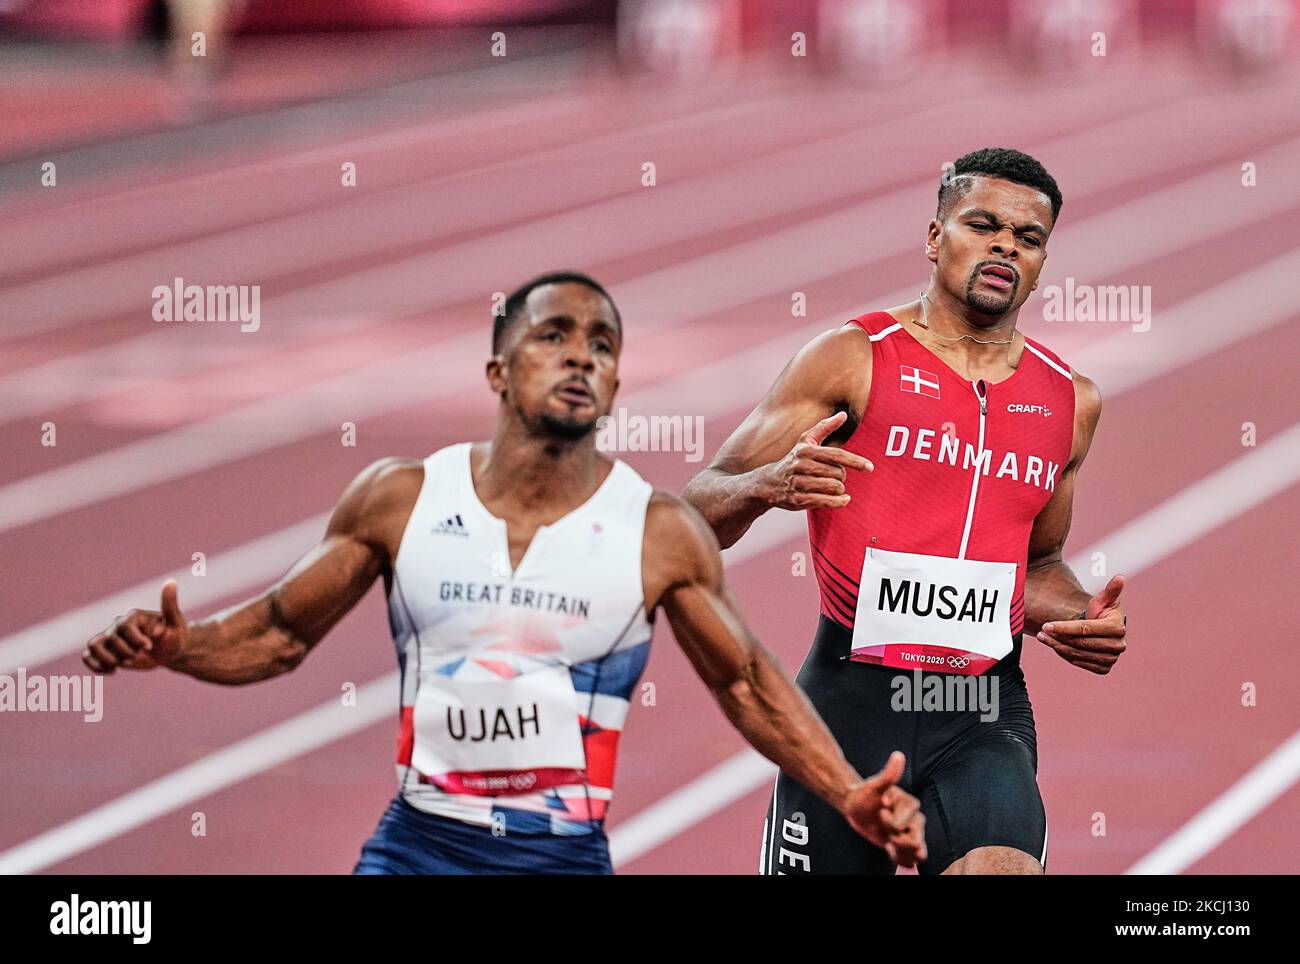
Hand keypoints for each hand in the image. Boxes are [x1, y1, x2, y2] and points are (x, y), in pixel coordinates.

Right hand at [82, 581, 188, 673]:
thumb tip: (171, 582)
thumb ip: (169, 603)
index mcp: (133, 616)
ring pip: (93, 645)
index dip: (135, 639)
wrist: (171, 649)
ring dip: (107, 659)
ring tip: (122, 664)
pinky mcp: (107, 651)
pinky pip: (88, 655)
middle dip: (127, 652)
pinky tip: (112, 671)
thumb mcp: (176, 621)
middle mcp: (118, 625)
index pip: (124, 626)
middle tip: (140, 655)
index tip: (149, 647)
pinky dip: (95, 665)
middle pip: (111, 639)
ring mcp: (111, 638)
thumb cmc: (175, 634)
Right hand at [759, 411, 871, 510]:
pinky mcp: (798, 499)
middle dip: (842, 476)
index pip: (836, 455)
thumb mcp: (806, 441)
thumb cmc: (793, 460)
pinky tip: (844, 499)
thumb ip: (825, 427)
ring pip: (833, 487)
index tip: (870, 467)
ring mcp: (799, 484)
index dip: (855, 461)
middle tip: (835, 476)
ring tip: (833, 487)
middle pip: (838, 473)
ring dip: (839, 489)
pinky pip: (825, 501)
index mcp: (806, 451)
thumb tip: (843, 414)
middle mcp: (802, 466)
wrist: (768, 483)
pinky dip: (838, 502)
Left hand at [842, 750, 927, 867]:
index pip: (904, 824)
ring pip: (917, 855)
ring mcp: (910, 833)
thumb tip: (898, 755)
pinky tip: (888, 849)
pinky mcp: (904, 844)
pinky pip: (911, 860)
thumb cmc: (863, 795)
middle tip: (884, 831)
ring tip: (887, 842)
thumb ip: (889, 774)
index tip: (880, 812)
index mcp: (910, 806)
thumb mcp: (874, 786)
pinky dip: (900, 859)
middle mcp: (914, 820)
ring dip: (900, 853)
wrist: (856, 806)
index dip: (889, 823)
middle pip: (916, 843)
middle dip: (895, 840)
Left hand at [1036, 574, 1126, 674]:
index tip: (1045, 625)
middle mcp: (1118, 646)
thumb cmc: (1101, 610)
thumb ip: (1111, 590)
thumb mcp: (1104, 599)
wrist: (1103, 628)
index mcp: (1117, 627)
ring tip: (1042, 637)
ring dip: (1057, 646)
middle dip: (1058, 637)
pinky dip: (1064, 654)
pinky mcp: (1103, 668)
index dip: (1064, 627)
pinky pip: (1079, 662)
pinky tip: (1054, 645)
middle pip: (1080, 643)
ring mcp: (1111, 659)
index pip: (1085, 629)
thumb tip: (1120, 577)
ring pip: (1078, 654)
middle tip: (1041, 631)